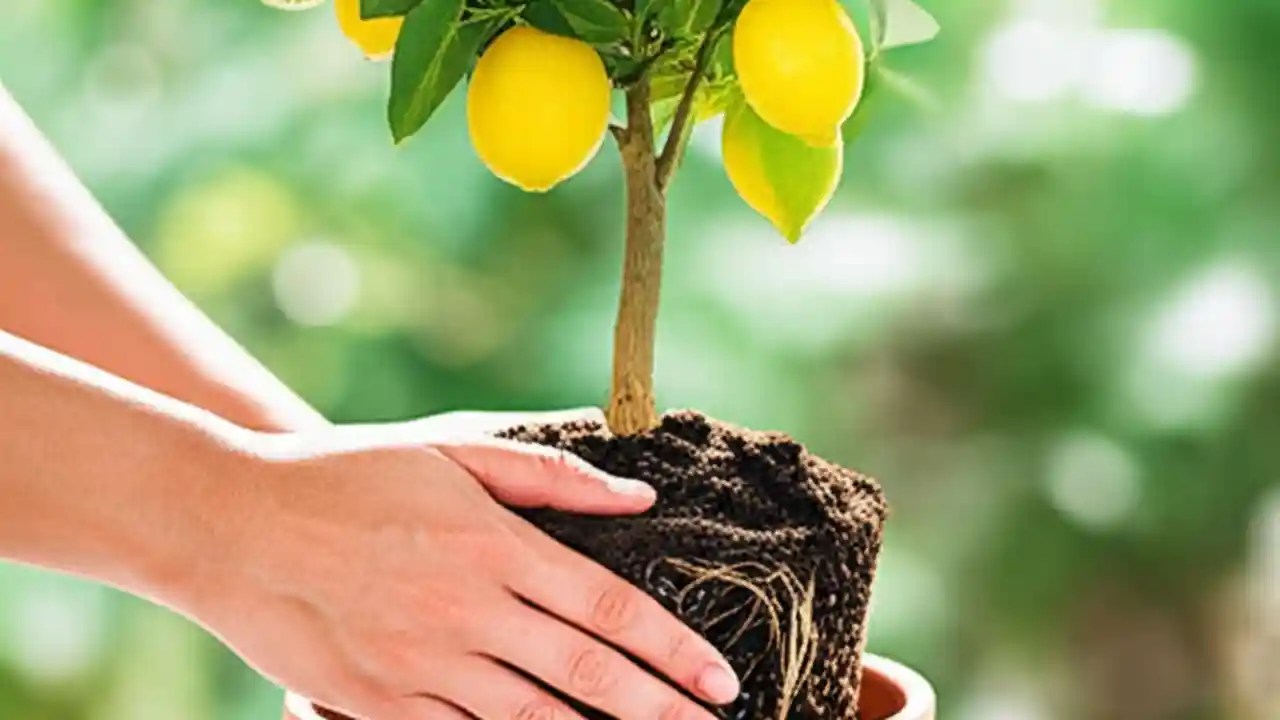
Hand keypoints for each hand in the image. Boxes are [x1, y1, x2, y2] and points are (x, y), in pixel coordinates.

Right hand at [189, 411, 738, 719]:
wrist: (233, 522)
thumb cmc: (350, 474)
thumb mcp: (452, 449)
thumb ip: (551, 474)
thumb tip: (640, 494)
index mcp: (495, 545)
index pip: (611, 609)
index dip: (675, 650)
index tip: (721, 679)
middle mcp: (469, 610)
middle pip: (588, 675)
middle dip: (662, 709)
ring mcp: (423, 666)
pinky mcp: (380, 704)